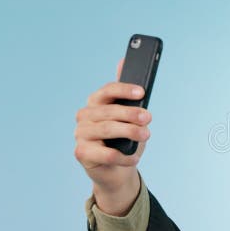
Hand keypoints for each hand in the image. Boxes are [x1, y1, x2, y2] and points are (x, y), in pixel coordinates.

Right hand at [74, 58, 150, 215]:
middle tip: (148, 117)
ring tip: (146, 135)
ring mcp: (81, 134)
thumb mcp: (130, 117)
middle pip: (108, 111)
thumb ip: (127, 94)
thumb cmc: (124, 140)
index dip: (124, 90)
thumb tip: (123, 61)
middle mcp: (84, 116)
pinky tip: (134, 157)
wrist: (116, 169)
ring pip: (107, 129)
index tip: (142, 92)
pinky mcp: (82, 153)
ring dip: (130, 131)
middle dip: (130, 113)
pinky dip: (124, 156)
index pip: (107, 91)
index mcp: (95, 102)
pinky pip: (106, 153)